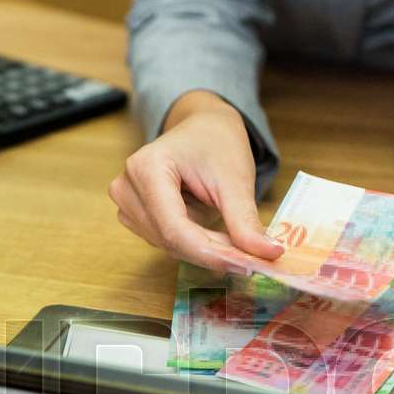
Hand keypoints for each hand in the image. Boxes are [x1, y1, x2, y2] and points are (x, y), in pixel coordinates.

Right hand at [108, 91, 284, 272]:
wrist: (202, 127)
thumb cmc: (216, 142)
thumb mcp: (235, 179)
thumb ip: (245, 220)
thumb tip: (267, 255)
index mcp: (146, 168)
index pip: (175, 228)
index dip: (210, 253)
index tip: (246, 265)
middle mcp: (127, 187)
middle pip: (170, 240)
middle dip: (212, 253)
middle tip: (252, 257)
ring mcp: (127, 203)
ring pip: (168, 246)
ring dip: (205, 250)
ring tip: (236, 240)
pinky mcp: (134, 215)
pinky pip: (166, 242)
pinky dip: (196, 245)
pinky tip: (218, 236)